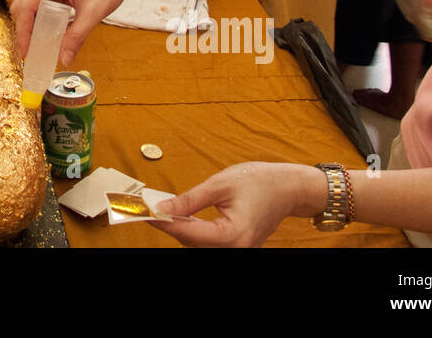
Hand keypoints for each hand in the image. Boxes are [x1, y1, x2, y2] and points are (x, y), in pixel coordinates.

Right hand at [10, 0, 138, 62]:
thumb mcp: (93, 12)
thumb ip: (76, 37)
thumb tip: (63, 59)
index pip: (25, 7)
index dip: (23, 32)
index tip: (26, 53)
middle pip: (22, 6)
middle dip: (25, 30)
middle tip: (31, 52)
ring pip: (28, 5)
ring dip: (32, 25)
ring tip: (39, 46)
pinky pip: (39, 4)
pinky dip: (41, 20)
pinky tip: (48, 34)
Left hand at [145, 162, 320, 247]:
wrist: (288, 187)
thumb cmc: (259, 181)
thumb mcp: (219, 184)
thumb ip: (189, 200)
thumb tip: (162, 207)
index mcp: (232, 235)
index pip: (187, 233)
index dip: (162, 223)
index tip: (144, 213)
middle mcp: (237, 249)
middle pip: (191, 243)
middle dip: (170, 226)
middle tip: (151, 208)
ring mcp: (239, 250)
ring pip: (199, 245)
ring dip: (181, 229)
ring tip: (166, 211)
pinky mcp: (238, 246)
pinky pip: (210, 243)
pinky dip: (195, 231)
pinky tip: (184, 217)